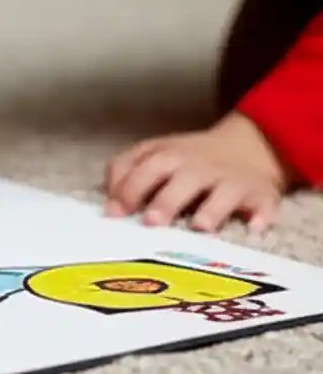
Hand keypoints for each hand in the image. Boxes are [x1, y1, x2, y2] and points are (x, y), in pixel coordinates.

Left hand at [103, 111, 292, 232]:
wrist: (250, 145)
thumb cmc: (188, 160)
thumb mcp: (154, 154)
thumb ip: (126, 171)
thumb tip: (110, 204)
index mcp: (169, 156)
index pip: (144, 167)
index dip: (128, 189)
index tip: (115, 213)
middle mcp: (200, 167)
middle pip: (182, 178)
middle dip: (166, 199)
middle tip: (151, 222)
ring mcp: (231, 180)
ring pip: (223, 192)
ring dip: (211, 209)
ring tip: (199, 227)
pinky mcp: (261, 195)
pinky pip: (264, 205)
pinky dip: (261, 216)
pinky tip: (254, 229)